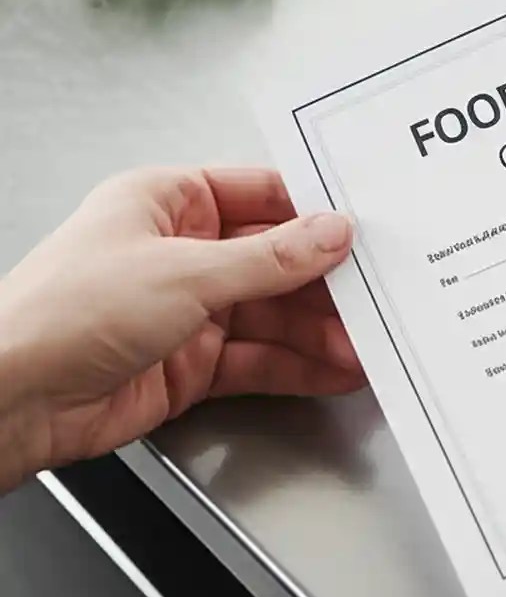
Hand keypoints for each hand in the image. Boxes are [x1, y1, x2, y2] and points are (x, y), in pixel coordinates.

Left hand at [0, 168, 365, 490]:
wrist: (12, 400)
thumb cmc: (65, 312)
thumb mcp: (184, 272)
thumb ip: (270, 259)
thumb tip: (332, 232)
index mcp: (167, 202)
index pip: (261, 195)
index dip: (314, 212)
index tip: (364, 228)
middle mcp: (181, 252)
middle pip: (274, 261)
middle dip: (326, 283)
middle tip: (378, 295)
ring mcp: (188, 310)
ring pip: (274, 315)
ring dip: (321, 331)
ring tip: (367, 344)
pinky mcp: (193, 364)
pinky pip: (261, 360)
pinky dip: (300, 366)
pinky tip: (338, 369)